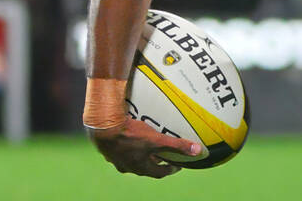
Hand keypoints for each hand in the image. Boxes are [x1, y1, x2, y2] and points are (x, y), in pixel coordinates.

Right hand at [88, 118, 203, 177]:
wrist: (103, 128)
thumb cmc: (129, 136)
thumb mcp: (157, 140)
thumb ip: (177, 146)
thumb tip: (197, 151)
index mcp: (141, 167)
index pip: (159, 173)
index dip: (170, 169)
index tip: (177, 165)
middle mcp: (128, 166)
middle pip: (146, 166)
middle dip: (156, 160)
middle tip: (164, 153)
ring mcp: (117, 159)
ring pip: (133, 158)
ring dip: (142, 153)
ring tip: (148, 144)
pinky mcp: (109, 149)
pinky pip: (123, 149)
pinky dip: (130, 145)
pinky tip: (131, 136)